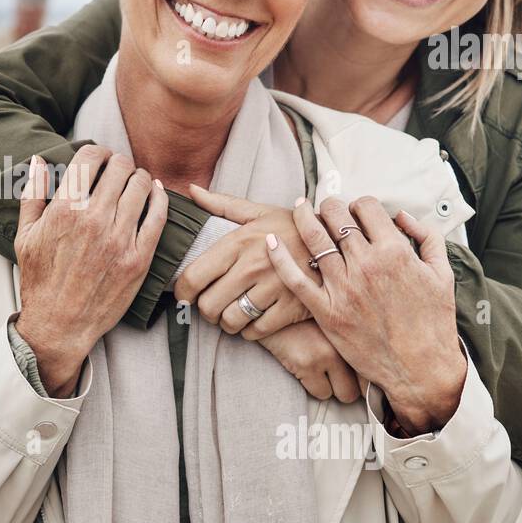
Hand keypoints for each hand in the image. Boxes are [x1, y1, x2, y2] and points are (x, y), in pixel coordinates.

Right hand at [14, 146, 167, 396]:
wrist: (59, 325)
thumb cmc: (40, 281)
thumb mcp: (25, 235)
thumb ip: (33, 194)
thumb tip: (40, 161)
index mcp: (64, 209)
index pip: (90, 157)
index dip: (97, 151)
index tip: (98, 157)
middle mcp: (94, 219)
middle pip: (119, 167)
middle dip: (118, 162)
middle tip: (117, 170)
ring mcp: (119, 239)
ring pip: (141, 186)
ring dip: (139, 177)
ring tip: (134, 182)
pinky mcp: (139, 258)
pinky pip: (159, 215)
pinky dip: (160, 197)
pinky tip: (156, 193)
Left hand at [173, 185, 313, 340]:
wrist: (338, 242)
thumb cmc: (292, 228)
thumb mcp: (259, 211)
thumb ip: (222, 204)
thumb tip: (191, 190)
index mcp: (239, 241)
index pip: (194, 276)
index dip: (183, 292)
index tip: (186, 295)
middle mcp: (253, 265)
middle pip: (209, 304)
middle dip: (205, 310)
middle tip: (211, 306)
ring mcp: (274, 287)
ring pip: (231, 321)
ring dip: (226, 322)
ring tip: (230, 315)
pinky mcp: (292, 307)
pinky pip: (257, 330)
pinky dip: (249, 331)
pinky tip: (252, 321)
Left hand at [265, 196, 466, 433]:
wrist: (421, 368)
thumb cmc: (433, 322)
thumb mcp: (442, 273)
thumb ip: (426, 236)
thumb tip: (401, 216)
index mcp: (395, 251)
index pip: (366, 207)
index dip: (359, 204)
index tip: (356, 212)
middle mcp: (366, 264)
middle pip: (336, 217)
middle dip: (330, 206)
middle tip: (325, 208)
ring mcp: (343, 287)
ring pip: (314, 238)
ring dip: (304, 218)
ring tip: (298, 209)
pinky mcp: (326, 311)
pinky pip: (295, 278)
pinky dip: (280, 257)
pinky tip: (270, 241)